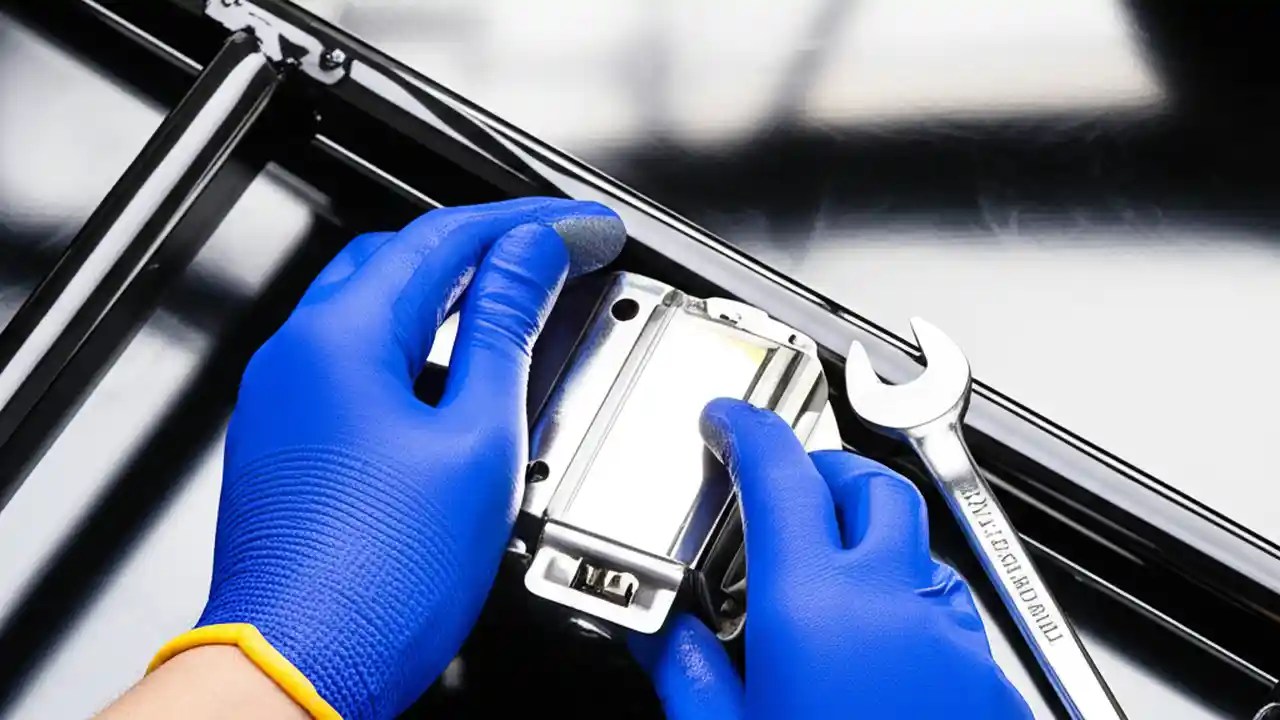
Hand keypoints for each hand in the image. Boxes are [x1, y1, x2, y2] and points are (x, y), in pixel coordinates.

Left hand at [157, 198, 624, 719]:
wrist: (299, 670)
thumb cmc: (378, 580)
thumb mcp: (476, 439)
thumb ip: (506, 332)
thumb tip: (531, 257)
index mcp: (341, 337)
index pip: (448, 239)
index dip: (530, 224)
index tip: (586, 227)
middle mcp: (299, 355)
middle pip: (404, 259)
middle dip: (488, 246)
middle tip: (558, 254)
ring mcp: (286, 398)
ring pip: (377, 307)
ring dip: (451, 293)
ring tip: (519, 304)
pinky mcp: (290, 441)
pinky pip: (358, 360)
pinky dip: (417, 345)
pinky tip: (459, 373)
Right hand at [631, 398, 1031, 718]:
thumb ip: (687, 673)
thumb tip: (664, 635)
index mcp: (814, 606)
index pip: (781, 470)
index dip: (748, 428)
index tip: (727, 420)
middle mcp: (893, 601)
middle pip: (870, 483)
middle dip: (822, 467)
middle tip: (779, 489)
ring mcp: (949, 634)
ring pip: (913, 542)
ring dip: (867, 534)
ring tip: (820, 579)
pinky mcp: (984, 672)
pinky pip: (944, 602)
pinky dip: (903, 595)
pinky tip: (869, 650)